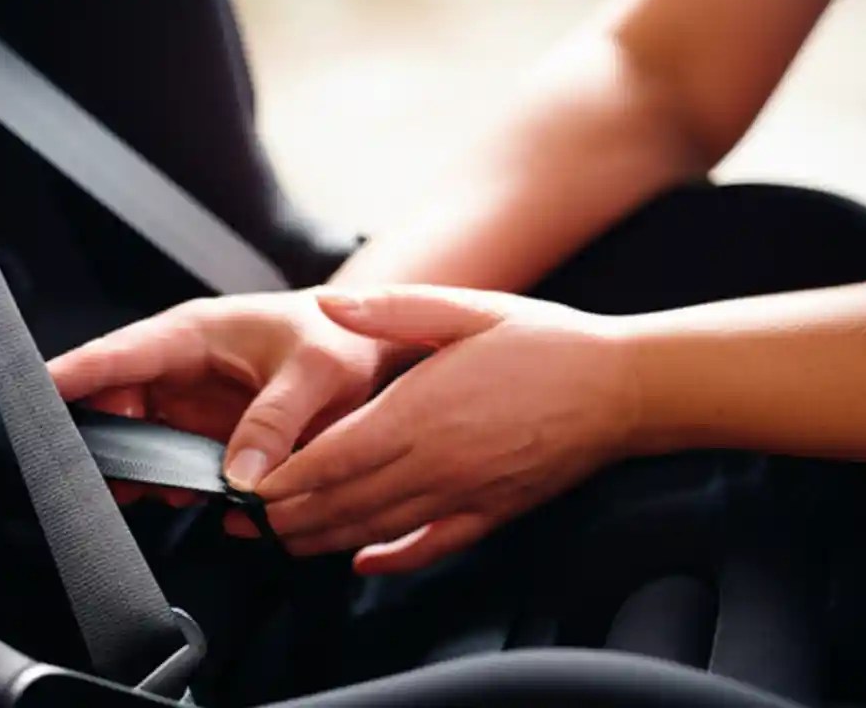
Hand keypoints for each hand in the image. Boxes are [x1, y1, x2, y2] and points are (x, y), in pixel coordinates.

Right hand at [47, 291, 414, 504]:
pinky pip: (169, 463)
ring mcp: (188, 404)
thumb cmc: (339, 338)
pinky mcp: (204, 436)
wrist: (365, 350)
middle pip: (112, 405)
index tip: (31, 393)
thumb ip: (278, 420)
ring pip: (134, 440)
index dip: (72, 375)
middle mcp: (179, 369)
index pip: (118, 354)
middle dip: (100, 441)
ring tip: (155, 491)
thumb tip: (241, 474)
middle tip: (102, 479)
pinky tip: (186, 496)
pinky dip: (169, 485)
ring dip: (136, 470)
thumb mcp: (318, 373)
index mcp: (193, 335)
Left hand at [227, 285, 639, 573]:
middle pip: (342, 503)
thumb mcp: (465, 308)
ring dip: (322, 540)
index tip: (246, 487)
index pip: (330, 458)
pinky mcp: (490, 513)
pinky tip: (366, 562)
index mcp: (420, 412)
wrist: (621, 387)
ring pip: (375, 529)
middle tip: (244, 524)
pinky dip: (392, 558)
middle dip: (285, 518)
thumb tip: (327, 304)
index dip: (282, 480)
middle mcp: (435, 462)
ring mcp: (462, 494)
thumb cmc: (546, 344)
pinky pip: (430, 546)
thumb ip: (391, 309)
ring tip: (282, 542)